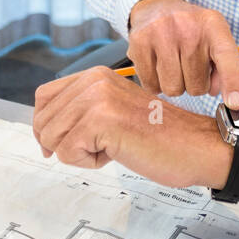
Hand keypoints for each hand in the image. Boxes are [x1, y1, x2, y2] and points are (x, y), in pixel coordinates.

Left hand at [31, 66, 228, 189]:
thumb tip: (43, 132)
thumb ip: (82, 111)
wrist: (195, 146)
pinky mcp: (101, 120)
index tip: (62, 144)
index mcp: (96, 75)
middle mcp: (94, 80)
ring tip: (110, 148)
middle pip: (43, 120)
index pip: (44, 97)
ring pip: (51, 138)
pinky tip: (115, 153)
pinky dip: (88, 162)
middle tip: (97, 148)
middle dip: (62, 144)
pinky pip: (67, 153)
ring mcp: (97, 98)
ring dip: (77, 154)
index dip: (46, 125)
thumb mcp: (113, 112)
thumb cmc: (160, 136)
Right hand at [126, 0, 238, 107]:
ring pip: (172, 88)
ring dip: (175, 85)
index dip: (233, 82)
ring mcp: (160, 33)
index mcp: (212, 24)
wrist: (158, 6)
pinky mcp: (139, 42)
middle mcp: (186, 26)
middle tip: (190, 66)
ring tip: (174, 65)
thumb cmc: (191, 29)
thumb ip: (223, 67)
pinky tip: (158, 66)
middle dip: (195, 84)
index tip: (235, 103)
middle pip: (196, 85)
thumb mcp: (215, 39)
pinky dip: (156, 83)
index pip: (226, 55)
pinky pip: (151, 85)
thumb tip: (216, 92)